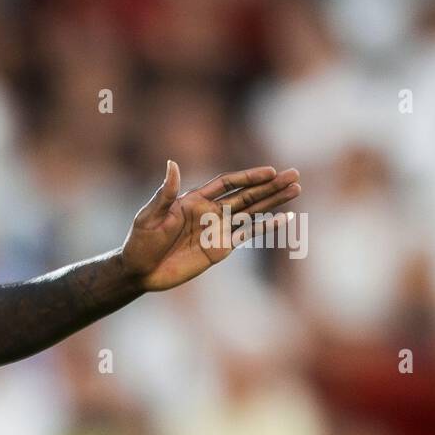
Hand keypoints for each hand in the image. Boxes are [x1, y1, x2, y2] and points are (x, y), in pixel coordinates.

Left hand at [120, 161, 300, 291]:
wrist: (139, 272)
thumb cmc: (141, 242)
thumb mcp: (149, 216)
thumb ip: (165, 193)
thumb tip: (171, 163)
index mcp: (194, 200)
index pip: (227, 183)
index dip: (248, 176)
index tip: (270, 170)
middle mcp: (209, 212)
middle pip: (245, 194)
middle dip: (270, 185)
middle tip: (294, 174)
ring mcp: (217, 230)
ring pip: (250, 212)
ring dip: (272, 201)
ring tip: (295, 189)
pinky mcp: (220, 248)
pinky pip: (246, 235)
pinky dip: (265, 227)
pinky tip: (284, 219)